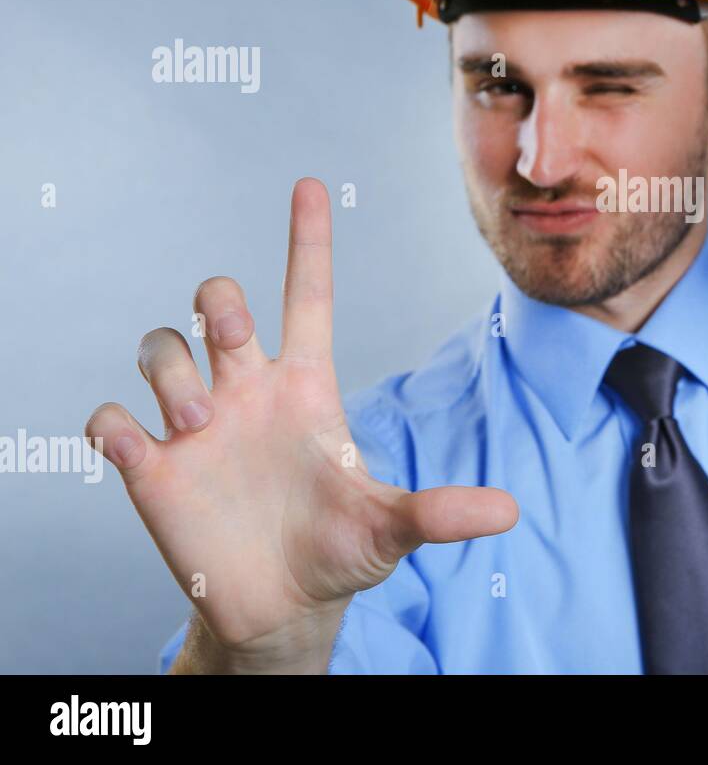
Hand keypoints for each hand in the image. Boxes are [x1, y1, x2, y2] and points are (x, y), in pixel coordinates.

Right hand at [87, 178, 517, 671]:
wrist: (284, 608)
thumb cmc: (340, 552)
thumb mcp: (392, 530)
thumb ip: (441, 513)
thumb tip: (510, 510)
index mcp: (308, 387)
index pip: (308, 296)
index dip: (308, 241)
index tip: (310, 185)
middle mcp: (249, 392)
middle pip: (220, 303)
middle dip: (218, 302)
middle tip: (233, 344)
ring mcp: (197, 426)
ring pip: (161, 347)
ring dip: (169, 370)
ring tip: (195, 420)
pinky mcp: (154, 468)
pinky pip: (110, 419)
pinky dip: (114, 423)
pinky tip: (144, 449)